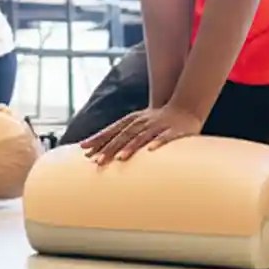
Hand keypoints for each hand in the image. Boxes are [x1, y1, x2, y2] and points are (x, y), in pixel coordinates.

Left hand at [80, 104, 203, 164]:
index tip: (84, 150)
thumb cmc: (155, 120)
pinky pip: (166, 137)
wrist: (184, 107)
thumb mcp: (136, 123)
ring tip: (120, 158)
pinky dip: (158, 142)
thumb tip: (96, 147)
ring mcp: (158, 126)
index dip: (98, 140)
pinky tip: (151, 150)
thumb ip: (119, 134)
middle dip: (110, 148)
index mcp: (131, 121)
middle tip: (97, 162)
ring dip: (131, 147)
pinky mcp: (175, 131)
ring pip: (142, 137)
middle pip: (123, 136)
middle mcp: (142, 122)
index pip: (112, 130)